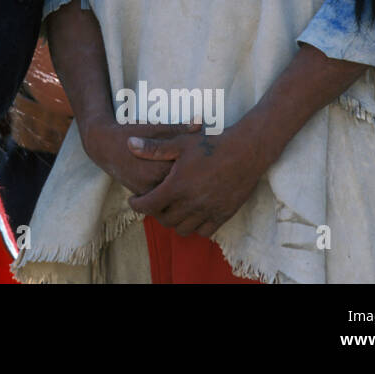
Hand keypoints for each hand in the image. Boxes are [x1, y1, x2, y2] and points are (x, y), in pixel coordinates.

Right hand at [81, 118, 201, 196]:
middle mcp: (153, 182)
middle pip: (182, 191)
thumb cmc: (131, 132)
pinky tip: (181, 192)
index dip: (202, 170)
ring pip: (172, 200)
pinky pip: (161, 202)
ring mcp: (146, 191)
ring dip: (184, 196)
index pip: (189, 174)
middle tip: (208, 181)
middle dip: (195, 187)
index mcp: (160, 165)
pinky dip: (172, 199)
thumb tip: (200, 122)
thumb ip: (179, 129)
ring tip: (197, 189)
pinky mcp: (141, 195)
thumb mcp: (156, 128)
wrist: (104, 146)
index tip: (211, 165)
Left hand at [125, 124, 268, 237]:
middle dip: (154, 213)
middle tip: (153, 202)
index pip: (148, 206)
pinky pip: (204, 232)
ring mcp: (208, 211)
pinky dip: (195, 227)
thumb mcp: (180, 142)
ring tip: (171, 209)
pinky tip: (192, 214)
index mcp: (177, 186)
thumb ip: (153, 148)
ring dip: (174, 222)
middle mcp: (191, 203)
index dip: (136, 205)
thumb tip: (129, 144)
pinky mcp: (223, 215)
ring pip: (183, 229)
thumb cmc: (211, 144)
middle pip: (164, 220)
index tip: (133, 200)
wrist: (246, 152)